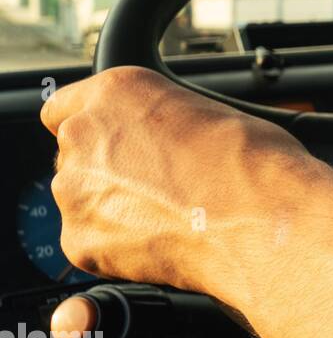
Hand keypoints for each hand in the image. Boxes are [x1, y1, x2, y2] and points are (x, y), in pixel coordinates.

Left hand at [40, 66, 332, 303]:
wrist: (262, 220)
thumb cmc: (255, 163)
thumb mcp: (214, 112)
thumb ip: (167, 120)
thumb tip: (171, 136)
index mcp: (116, 91)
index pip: (65, 106)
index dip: (96, 129)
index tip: (116, 145)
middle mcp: (84, 134)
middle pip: (75, 155)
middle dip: (108, 170)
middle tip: (158, 186)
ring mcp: (76, 189)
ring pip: (81, 198)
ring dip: (112, 207)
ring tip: (167, 216)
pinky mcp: (80, 239)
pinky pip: (89, 241)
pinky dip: (117, 246)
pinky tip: (161, 241)